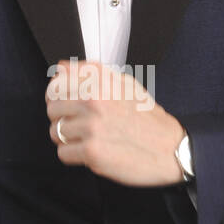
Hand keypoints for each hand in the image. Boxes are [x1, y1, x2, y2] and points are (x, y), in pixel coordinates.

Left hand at [45, 60, 183, 186]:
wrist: (171, 149)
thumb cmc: (148, 119)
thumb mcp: (126, 85)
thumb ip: (91, 74)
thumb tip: (60, 68)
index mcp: (100, 82)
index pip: (56, 84)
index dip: (57, 96)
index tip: (66, 104)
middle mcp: (94, 101)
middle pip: (52, 109)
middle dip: (63, 118)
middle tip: (81, 126)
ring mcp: (92, 127)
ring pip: (55, 132)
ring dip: (68, 139)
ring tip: (89, 139)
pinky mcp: (92, 152)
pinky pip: (63, 153)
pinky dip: (75, 156)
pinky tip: (92, 152)